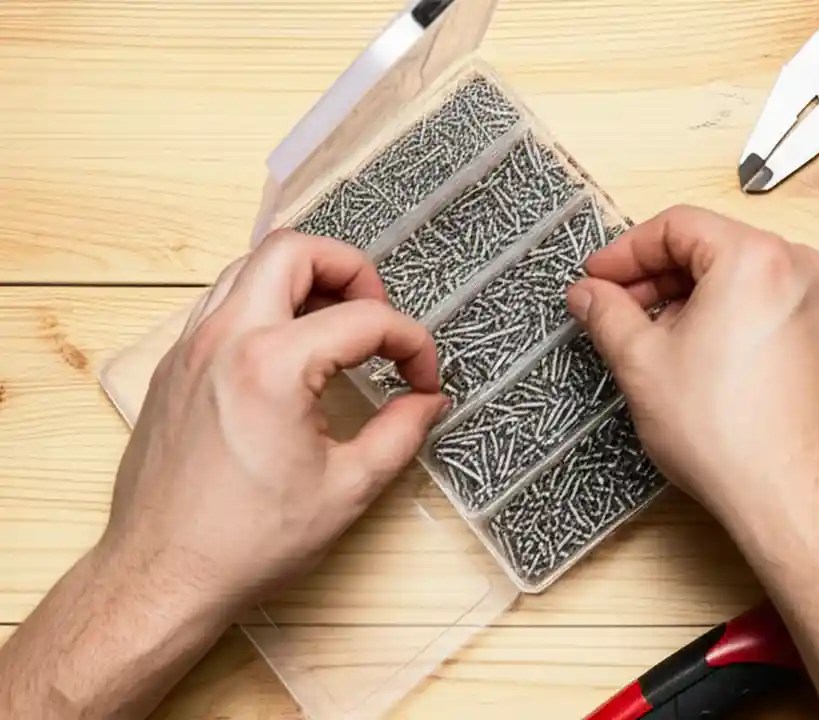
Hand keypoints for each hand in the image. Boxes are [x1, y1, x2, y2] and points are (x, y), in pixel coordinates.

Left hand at [103, 231, 448, 614]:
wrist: (162, 575)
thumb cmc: (247, 541)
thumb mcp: (348, 489)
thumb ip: (400, 433)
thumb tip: (427, 402)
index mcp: (273, 364)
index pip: (364, 318)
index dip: (411, 343)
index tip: (423, 379)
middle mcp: (225, 339)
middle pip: (293, 250)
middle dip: (350, 269)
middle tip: (375, 315)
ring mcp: (190, 348)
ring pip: (250, 268)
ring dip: (303, 281)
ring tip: (337, 328)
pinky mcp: (173, 368)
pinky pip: (223, 305)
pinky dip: (266, 308)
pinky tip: (291, 356)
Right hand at [565, 206, 818, 529]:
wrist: (795, 497)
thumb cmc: (734, 437)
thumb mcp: (644, 365)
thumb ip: (608, 316)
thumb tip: (590, 294)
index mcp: (754, 257)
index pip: (676, 225)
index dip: (625, 251)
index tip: (598, 277)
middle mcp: (794, 269)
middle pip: (707, 247)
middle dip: (652, 277)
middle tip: (612, 308)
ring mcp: (813, 303)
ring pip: (732, 278)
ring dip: (682, 300)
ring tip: (646, 340)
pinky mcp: (818, 337)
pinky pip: (757, 305)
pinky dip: (717, 318)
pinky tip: (687, 357)